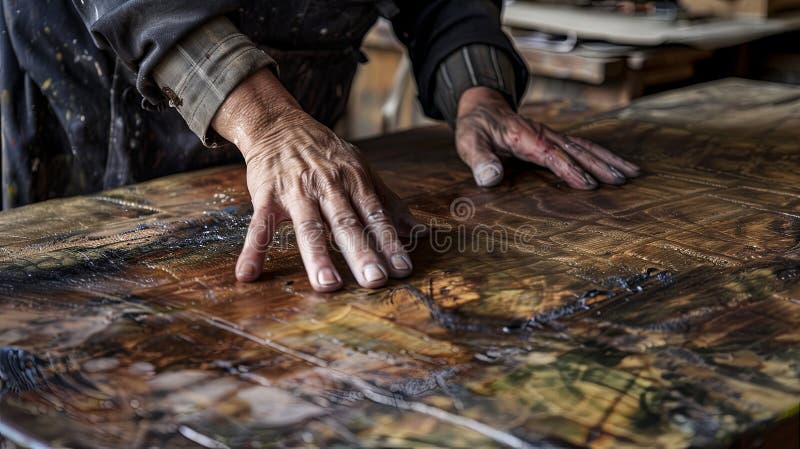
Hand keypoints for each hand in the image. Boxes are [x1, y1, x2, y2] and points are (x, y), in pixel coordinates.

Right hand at [212, 69, 416, 290]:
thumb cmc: (325, 153)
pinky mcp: (267, 196)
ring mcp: (296, 191)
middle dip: (361, 252)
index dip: (390, 242)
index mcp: (354, 181)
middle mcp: (327, 186)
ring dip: (317, 256)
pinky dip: (253, 250)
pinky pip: (259, 226)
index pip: (375, 216)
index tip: (403, 269)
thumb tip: (420, 232)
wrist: (279, 124)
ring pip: (308, 226)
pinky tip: (248, 274)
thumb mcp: (361, 169)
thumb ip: (389, 202)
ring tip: (327, 285)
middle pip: (346, 223)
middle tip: (374, 280)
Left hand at [455, 87, 639, 187]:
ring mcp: (551, 135)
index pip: (550, 154)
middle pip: (576, 149)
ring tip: (633, 172)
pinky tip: (615, 165)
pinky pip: (581, 146)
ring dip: (608, 159)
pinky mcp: (554, 139)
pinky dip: (600, 155)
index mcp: (524, 137)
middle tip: (623, 180)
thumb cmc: (475, 128)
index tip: (588, 184)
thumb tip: (490, 178)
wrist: (482, 107)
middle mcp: (543, 134)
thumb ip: (480, 161)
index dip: (569, 169)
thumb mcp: (469, 143)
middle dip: (600, 164)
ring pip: (584, 146)